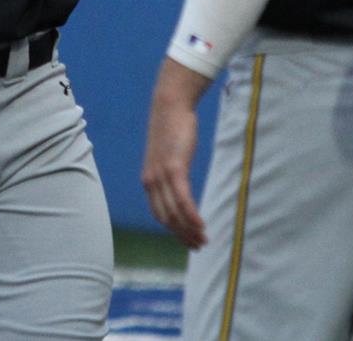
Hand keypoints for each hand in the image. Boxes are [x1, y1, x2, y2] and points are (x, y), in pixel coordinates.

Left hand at [142, 62, 206, 247]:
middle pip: (166, 219)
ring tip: (203, 240)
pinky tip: (201, 225)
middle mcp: (151, 182)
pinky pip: (183, 199)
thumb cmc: (172, 130)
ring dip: (189, 230)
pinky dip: (191, 215)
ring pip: (174, 213)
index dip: (174, 231)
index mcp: (149, 181)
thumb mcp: (168, 157)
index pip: (160, 215)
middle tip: (199, 246)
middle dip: (183, 236)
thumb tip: (180, 187)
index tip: (189, 241)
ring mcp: (162, 175)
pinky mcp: (174, 167)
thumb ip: (171, 174)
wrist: (170, 106)